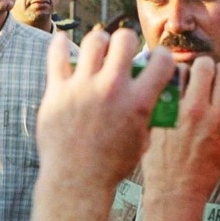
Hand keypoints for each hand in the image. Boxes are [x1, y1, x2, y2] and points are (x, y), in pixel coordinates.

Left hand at [37, 29, 177, 187]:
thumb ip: (146, 116)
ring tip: (97, 50)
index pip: (161, 60)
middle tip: (122, 49)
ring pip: (94, 41)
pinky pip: (57, 56)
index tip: (155, 58)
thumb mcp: (140, 141)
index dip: (162, 55)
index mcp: (139, 101)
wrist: (77, 181)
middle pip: (124, 39)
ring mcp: (83, 87)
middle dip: (127, 40)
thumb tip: (151, 98)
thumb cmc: (111, 166)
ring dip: (99, 42)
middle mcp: (112, 88)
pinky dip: (60, 44)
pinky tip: (63, 41)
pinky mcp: (58, 90)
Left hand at [142, 57, 219, 200]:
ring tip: (181, 81)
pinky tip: (164, 92)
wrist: (174, 192)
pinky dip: (163, 85)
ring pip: (177, 71)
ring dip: (181, 72)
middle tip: (201, 72)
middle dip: (203, 65)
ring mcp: (173, 111)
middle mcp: (197, 110)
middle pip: (202, 65)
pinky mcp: (155, 115)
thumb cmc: (201, 174)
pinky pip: (159, 88)